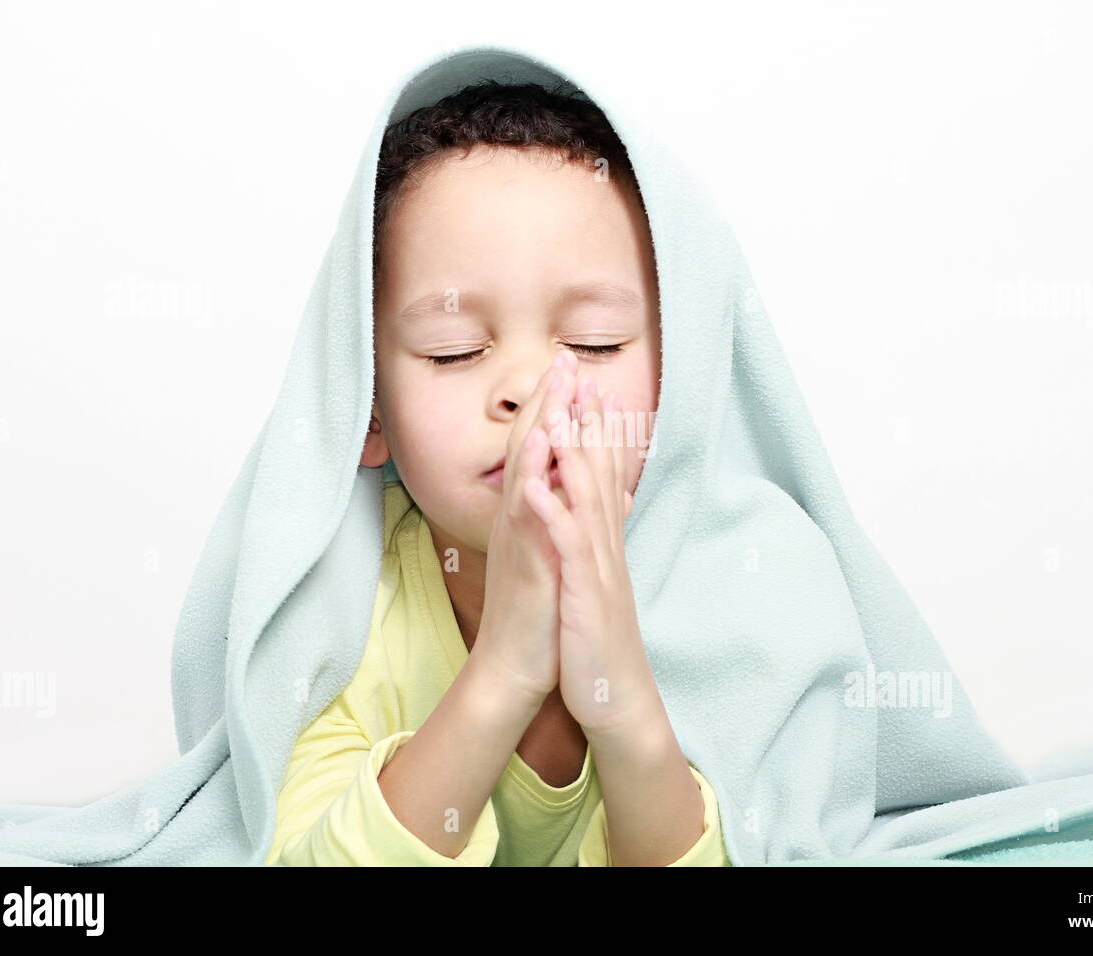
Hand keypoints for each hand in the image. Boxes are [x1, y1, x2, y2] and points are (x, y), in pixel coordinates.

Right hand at [470, 348, 576, 704]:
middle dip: (547, 401)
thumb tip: (575, 489)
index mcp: (530, 513)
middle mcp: (519, 515)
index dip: (556, 410)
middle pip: (531, 446)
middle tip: (562, 357)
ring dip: (538, 424)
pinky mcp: (523, 557)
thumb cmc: (539, 611)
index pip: (542, 450)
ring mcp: (518, 534)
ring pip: (525, 469)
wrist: (517, 662)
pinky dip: (531, 474)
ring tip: (552, 384)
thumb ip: (560, 518)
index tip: (572, 371)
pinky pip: (525, 510)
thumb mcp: (553, 555)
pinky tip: (540, 445)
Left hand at [522, 368, 655, 737]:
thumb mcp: (597, 583)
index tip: (587, 385)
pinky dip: (554, 514)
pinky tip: (537, 488)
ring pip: (585, 500)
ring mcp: (597, 568)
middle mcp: (604, 545)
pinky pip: (567, 549)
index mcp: (602, 541)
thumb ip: (597, 543)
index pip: (601, 474)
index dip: (595, 428)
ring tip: (558, 412)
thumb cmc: (597, 640)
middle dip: (587, 421)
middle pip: (597, 472)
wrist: (615, 696)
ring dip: (572, 455)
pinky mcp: (585, 595)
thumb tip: (600, 511)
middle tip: (577, 372)